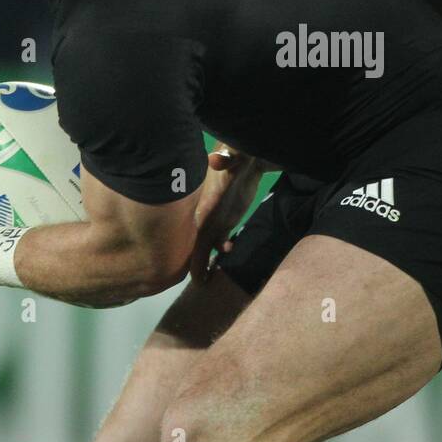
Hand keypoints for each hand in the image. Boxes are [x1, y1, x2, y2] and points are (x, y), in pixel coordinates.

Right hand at [187, 145, 266, 282]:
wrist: (248, 155)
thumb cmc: (239, 155)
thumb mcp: (233, 156)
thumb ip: (226, 158)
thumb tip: (217, 158)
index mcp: (206, 206)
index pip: (196, 236)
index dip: (194, 257)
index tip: (196, 279)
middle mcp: (206, 216)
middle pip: (197, 246)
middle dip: (195, 265)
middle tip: (201, 286)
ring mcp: (216, 219)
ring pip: (207, 246)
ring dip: (207, 261)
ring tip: (210, 279)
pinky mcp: (227, 219)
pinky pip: (220, 241)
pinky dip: (221, 251)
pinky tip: (228, 255)